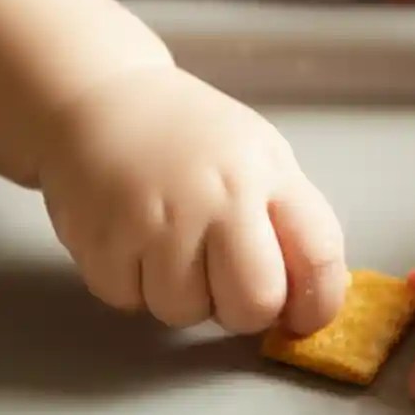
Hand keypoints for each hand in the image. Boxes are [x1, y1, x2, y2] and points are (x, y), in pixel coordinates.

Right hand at [37, 66, 346, 334]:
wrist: (96, 97)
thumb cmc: (188, 134)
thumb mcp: (258, 155)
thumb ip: (288, 219)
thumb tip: (310, 295)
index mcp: (266, 172)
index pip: (318, 256)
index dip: (318, 304)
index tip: (303, 317)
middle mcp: (217, 196)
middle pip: (254, 303)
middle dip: (245, 312)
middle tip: (227, 286)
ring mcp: (157, 220)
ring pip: (186, 313)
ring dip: (182, 297)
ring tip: (171, 249)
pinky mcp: (102, 240)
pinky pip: (130, 302)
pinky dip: (132, 286)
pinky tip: (133, 242)